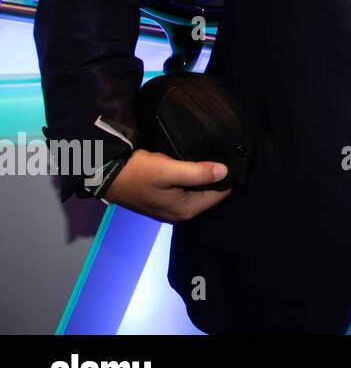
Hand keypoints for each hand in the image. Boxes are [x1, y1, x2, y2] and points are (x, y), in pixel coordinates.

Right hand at [103, 148, 231, 221]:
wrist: (106, 175)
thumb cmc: (138, 173)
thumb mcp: (169, 170)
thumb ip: (198, 173)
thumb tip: (225, 171)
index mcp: (186, 210)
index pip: (220, 194)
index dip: (225, 176)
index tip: (228, 158)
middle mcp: (181, 213)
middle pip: (210, 193)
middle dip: (214, 176)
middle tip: (218, 154)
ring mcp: (172, 208)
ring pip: (199, 190)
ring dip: (202, 176)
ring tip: (206, 156)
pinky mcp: (164, 200)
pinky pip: (187, 189)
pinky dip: (190, 178)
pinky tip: (191, 164)